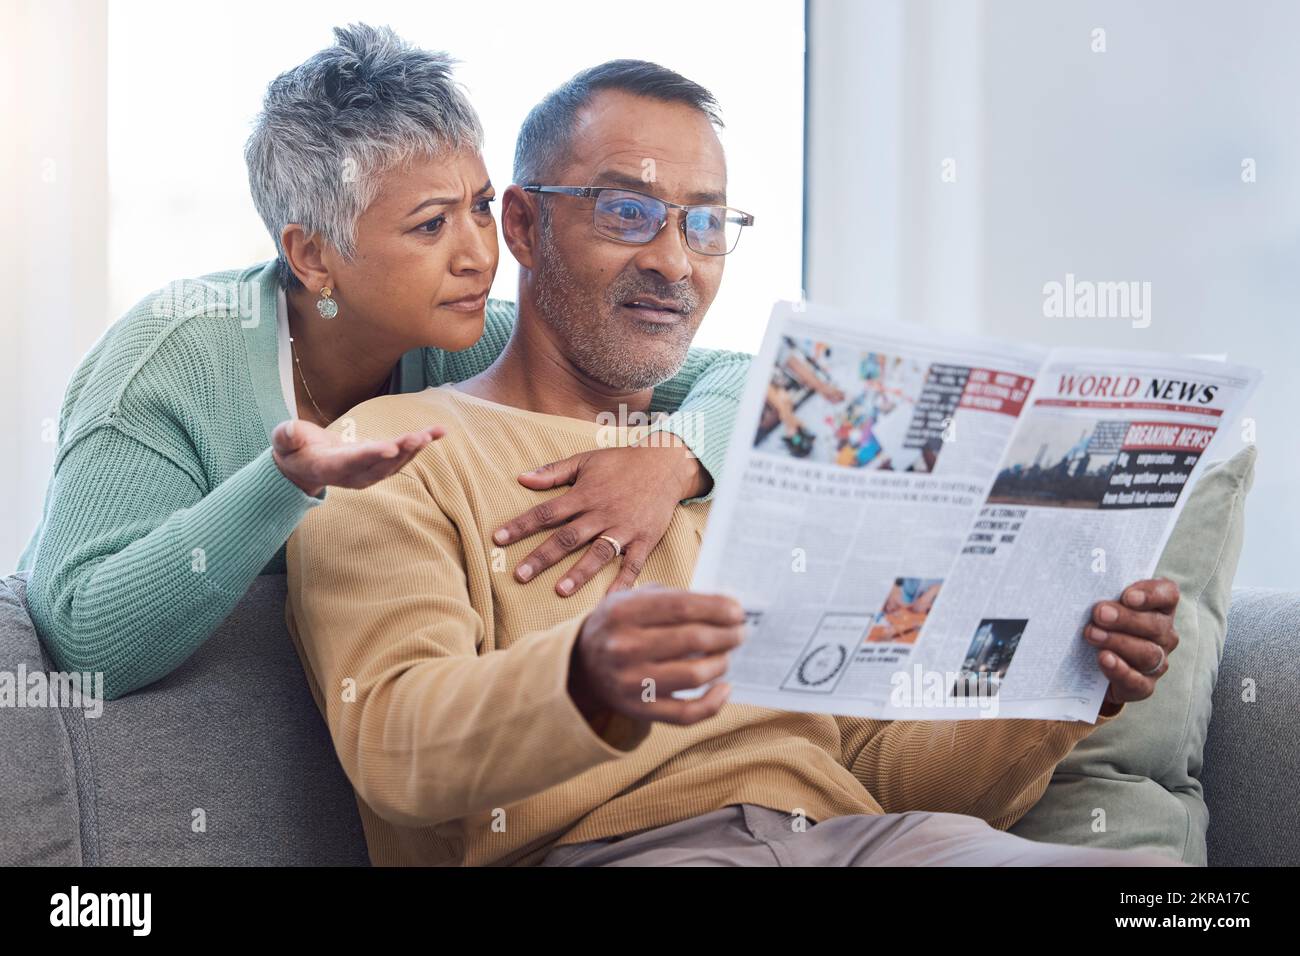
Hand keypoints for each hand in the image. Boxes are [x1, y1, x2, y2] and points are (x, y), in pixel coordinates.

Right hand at [271, 419, 443, 496]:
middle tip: (418, 438)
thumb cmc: (293, 449)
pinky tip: (439, 431)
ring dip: (415, 449)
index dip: (371, 455)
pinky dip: (421, 444)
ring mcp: (369, 473)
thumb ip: (287, 436)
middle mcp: (354, 475)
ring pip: (396, 463)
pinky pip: (403, 456)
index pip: (353, 462)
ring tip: (433, 433)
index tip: (390, 448)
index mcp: (330, 467)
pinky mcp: (380, 466)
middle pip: (381, 465)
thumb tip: (290, 431)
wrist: (303, 466)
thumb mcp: (284, 441)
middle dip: (401, 452)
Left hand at [493, 441, 709, 596]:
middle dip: (542, 557)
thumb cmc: (622, 462)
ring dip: (579, 572)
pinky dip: (622, 583)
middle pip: (567, 538)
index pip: (546, 512)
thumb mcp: (586, 460)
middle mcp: (601, 513)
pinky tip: (608, 600)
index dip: (521, 525)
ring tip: (560, 590)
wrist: (666, 463)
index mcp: (584, 494)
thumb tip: (520, 478)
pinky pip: (632, 564)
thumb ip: (553, 472)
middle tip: (520, 575)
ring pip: (598, 553)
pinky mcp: (644, 539)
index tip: (499, 539)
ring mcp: (624, 528)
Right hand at [569, 586, 744, 728]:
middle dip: (727, 634)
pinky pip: (687, 714)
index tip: (738, 610)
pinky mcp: (639, 711)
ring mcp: (631, 682)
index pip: (682, 606)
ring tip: (727, 654)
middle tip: (740, 632)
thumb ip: (673, 597)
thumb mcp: (632, 599)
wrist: (581, 665)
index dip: (717, 607)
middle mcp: (624, 647)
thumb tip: (725, 607)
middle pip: (693, 639)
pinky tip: (724, 688)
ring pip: (694, 675)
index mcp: (623, 612)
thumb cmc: (619, 626)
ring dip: (722, 663)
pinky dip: (713, 703)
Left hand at [1084, 578, 1179, 716]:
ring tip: (1092, 634)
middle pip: (1155, 625)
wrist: (1093, 669)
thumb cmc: (1101, 626)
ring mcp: (1157, 662)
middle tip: (1099, 613)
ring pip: (1148, 653)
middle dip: (1126, 619)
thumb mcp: (1102, 607)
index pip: (1168, 595)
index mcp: (1158, 608)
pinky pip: (1138, 681)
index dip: (1151, 594)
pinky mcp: (1144, 686)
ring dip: (1118, 642)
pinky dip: (1120, 670)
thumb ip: (1101, 595)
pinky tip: (1104, 659)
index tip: (1127, 595)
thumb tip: (1078, 585)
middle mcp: (1163, 634)